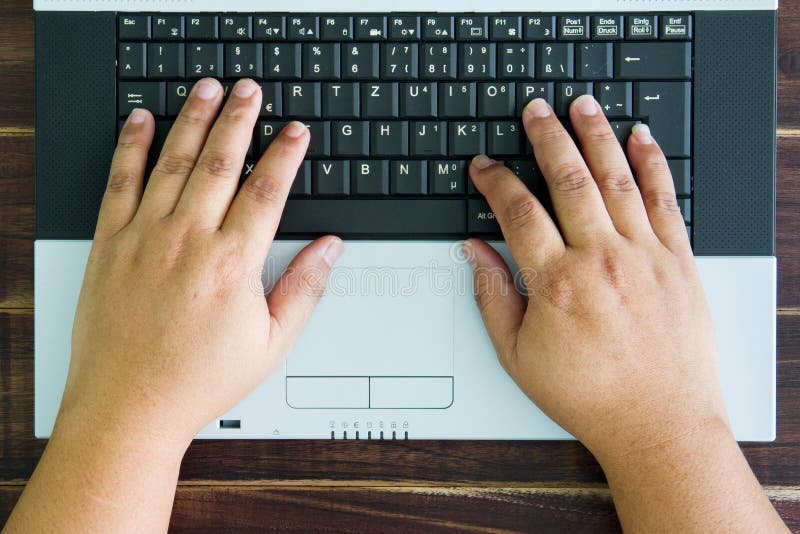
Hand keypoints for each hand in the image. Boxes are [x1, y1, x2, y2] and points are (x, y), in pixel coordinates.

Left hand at [60, 78, 342, 445]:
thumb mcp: (271, 344)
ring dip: (192, 120)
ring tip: (206, 90)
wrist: (130, 406)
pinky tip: (141, 122)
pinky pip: (119, 183)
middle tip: (250, 90)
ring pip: (173, 162)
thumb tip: (329, 250)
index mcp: (232, 263)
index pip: (267, 190)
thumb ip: (304, 289)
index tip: (294, 131)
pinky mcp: (109, 245)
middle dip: (239, 118)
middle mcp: (188, 241)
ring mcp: (144, 238)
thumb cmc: (197, 380)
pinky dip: (131, 147)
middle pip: (220, 162)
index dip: (285, 153)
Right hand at [465, 95, 724, 462]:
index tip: (485, 166)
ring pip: (616, 178)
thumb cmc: (590, 395)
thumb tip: (474, 253)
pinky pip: (665, 199)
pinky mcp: (677, 261)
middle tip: (534, 111)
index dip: (496, 180)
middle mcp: (601, 260)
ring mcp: (644, 256)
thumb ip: (492, 296)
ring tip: (581, 106)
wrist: (658, 423)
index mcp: (557, 283)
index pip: (518, 212)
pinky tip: (641, 138)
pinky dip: (652, 164)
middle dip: (546, 137)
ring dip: (596, 136)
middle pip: (568, 180)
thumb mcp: (518, 355)